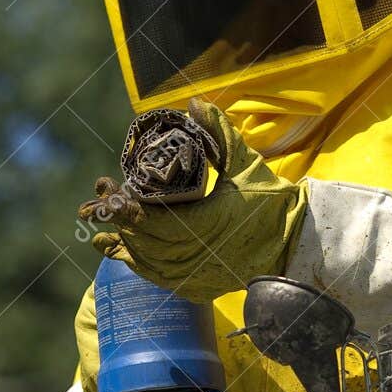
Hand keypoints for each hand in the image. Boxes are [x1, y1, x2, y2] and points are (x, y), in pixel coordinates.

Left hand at [83, 99, 308, 302]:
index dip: (125, 208)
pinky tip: (122, 251)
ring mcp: (197, 275)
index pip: (153, 220)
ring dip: (122, 244)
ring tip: (99, 228)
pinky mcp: (198, 288)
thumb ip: (218, 131)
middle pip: (144, 240)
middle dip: (116, 219)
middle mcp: (198, 254)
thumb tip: (192, 103)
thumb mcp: (245, 162)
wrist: (295, 244)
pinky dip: (139, 265)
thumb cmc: (271, 202)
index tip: (108, 189)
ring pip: (147, 262)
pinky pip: (159, 279)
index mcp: (206, 223)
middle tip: (96, 199)